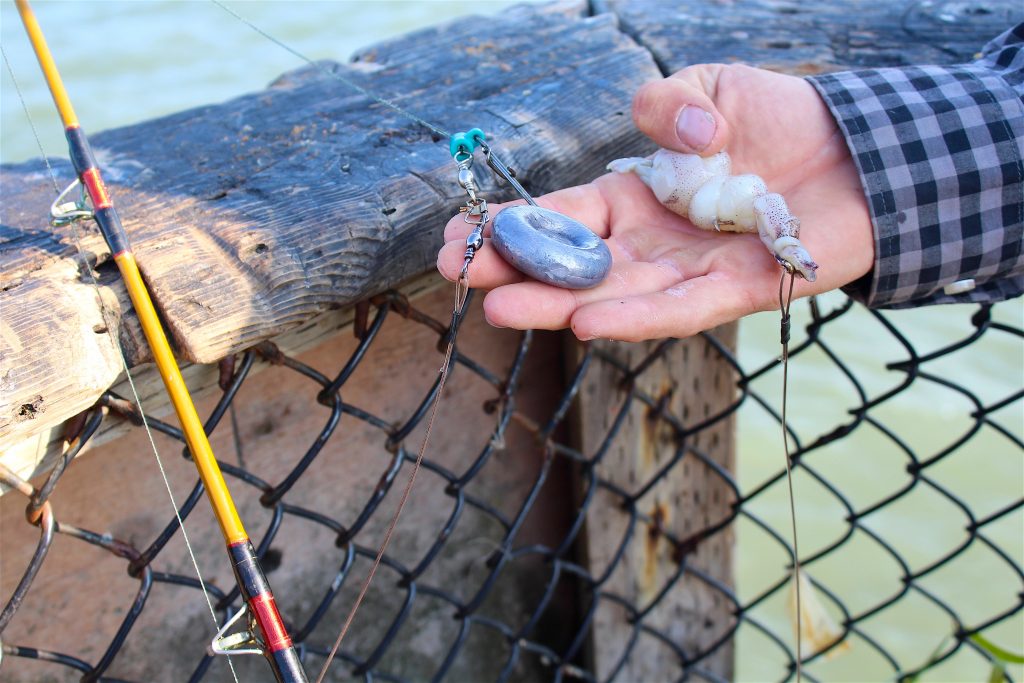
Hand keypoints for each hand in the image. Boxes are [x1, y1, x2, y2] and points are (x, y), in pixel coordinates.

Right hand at [437, 64, 873, 341]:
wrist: (859, 154)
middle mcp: (651, 242)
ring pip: (613, 296)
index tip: (455, 237)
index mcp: (634, 197)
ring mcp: (689, 272)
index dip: (510, 227)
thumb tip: (673, 139)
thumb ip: (669, 103)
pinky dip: (634, 318)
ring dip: (557, 306)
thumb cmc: (780, 122)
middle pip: (574, 265)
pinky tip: (585, 324)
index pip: (561, 217)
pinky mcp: (735, 293)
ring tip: (500, 309)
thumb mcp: (711, 90)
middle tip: (460, 278)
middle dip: (517, 273)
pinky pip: (678, 311)